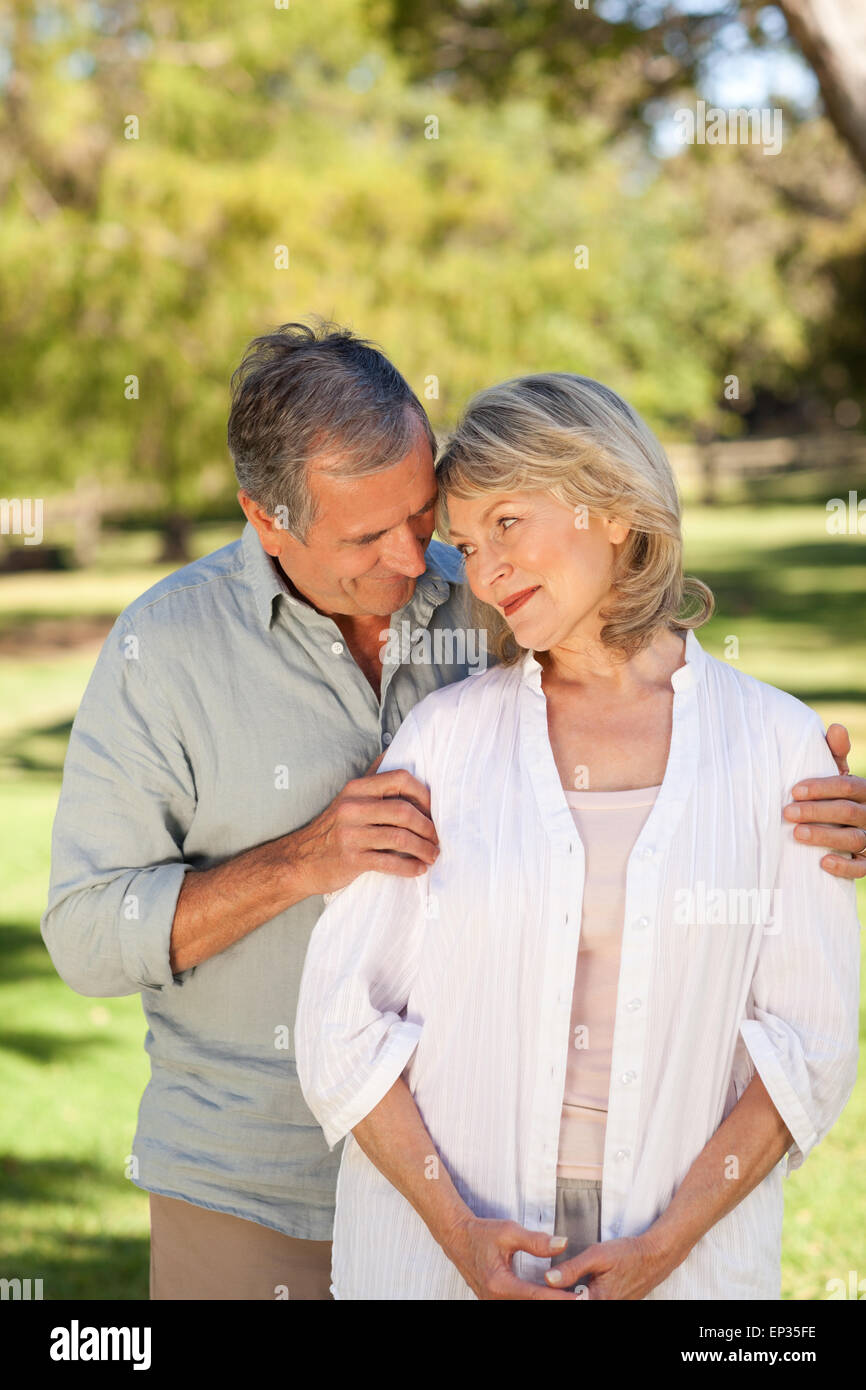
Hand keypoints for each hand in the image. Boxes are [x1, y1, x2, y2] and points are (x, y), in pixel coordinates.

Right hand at [290, 759, 439, 897]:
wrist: (300, 859)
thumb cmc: (333, 828)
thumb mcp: (349, 798)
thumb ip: (373, 780)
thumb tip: (395, 751)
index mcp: (357, 789)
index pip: (399, 779)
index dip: (424, 794)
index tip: (434, 810)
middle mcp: (353, 808)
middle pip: (404, 811)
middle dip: (428, 826)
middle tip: (438, 838)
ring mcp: (351, 834)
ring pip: (400, 838)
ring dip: (423, 848)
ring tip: (433, 855)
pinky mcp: (351, 859)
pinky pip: (389, 863)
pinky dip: (409, 867)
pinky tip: (419, 869)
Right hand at [444, 1215, 578, 1299]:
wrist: (456, 1237)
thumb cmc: (480, 1233)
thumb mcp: (509, 1231)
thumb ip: (536, 1241)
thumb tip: (563, 1244)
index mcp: (499, 1284)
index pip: (537, 1296)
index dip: (560, 1298)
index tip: (580, 1297)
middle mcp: (495, 1299)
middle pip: (533, 1306)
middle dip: (557, 1303)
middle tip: (581, 1298)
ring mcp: (493, 1303)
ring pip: (526, 1307)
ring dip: (546, 1302)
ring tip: (570, 1297)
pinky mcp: (495, 1301)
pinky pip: (518, 1304)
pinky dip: (535, 1301)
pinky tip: (550, 1296)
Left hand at [544, 1233, 671, 1299]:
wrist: (655, 1257)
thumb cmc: (628, 1254)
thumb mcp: (597, 1255)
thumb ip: (572, 1268)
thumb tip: (548, 1279)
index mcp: (597, 1301)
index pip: (566, 1302)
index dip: (550, 1295)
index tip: (538, 1289)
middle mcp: (604, 1307)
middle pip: (574, 1302)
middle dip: (560, 1294)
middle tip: (549, 1284)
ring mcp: (611, 1307)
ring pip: (583, 1302)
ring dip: (571, 1294)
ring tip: (558, 1285)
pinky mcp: (614, 1304)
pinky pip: (592, 1301)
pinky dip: (582, 1295)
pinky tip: (573, 1287)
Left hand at [783, 724, 865, 878]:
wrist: (845, 826)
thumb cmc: (835, 795)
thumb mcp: (837, 774)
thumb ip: (835, 753)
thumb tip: (836, 727)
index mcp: (864, 790)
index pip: (847, 786)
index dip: (821, 788)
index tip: (794, 791)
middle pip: (847, 812)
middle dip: (816, 812)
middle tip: (787, 813)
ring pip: (853, 839)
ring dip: (824, 836)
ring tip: (797, 835)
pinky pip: (862, 867)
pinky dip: (844, 866)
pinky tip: (824, 863)